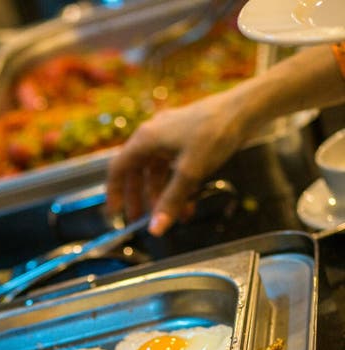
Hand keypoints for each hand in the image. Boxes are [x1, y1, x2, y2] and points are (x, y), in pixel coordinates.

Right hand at [106, 90, 245, 235]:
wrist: (245, 109)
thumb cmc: (214, 134)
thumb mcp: (190, 173)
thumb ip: (170, 203)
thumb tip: (155, 230)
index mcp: (146, 139)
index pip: (118, 169)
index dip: (114, 193)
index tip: (116, 214)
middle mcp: (154, 136)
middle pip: (137, 173)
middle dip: (141, 199)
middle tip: (141, 221)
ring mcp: (170, 136)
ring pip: (158, 173)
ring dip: (163, 196)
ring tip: (173, 217)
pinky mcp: (187, 139)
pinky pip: (174, 167)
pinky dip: (178, 186)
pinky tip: (188, 203)